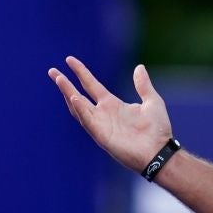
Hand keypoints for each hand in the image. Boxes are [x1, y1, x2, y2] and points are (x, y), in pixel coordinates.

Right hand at [48, 56, 172, 171]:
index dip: (81, 73)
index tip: (69, 60)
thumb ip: (143, 85)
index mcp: (113, 105)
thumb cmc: (157, 130)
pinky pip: (88, 121)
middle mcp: (103, 114)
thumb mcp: (152, 101)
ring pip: (78, 107)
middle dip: (65, 84)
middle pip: (78, 96)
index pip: (92, 85)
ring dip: (68, 93)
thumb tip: (139, 67)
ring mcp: (100, 125)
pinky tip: (74, 98)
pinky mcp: (101, 136)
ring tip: (59, 79)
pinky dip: (80, 109)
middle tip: (52, 71)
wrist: (160, 152)